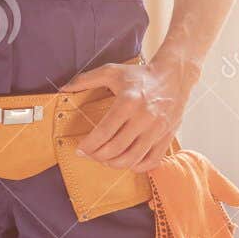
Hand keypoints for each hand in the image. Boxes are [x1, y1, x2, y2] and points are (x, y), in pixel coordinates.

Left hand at [61, 57, 198, 172]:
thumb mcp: (112, 71)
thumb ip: (86, 79)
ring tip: (106, 160)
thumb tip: (64, 88)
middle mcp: (144, 118)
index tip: (80, 150)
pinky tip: (127, 161)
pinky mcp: (167, 137)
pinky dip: (137, 167)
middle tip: (91, 155)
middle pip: (115, 149)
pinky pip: (151, 161)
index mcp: (128, 102)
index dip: (88, 146)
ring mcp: (157, 130)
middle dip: (98, 156)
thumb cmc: (140, 75)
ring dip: (114, 164)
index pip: (103, 133)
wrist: (174, 76)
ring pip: (132, 159)